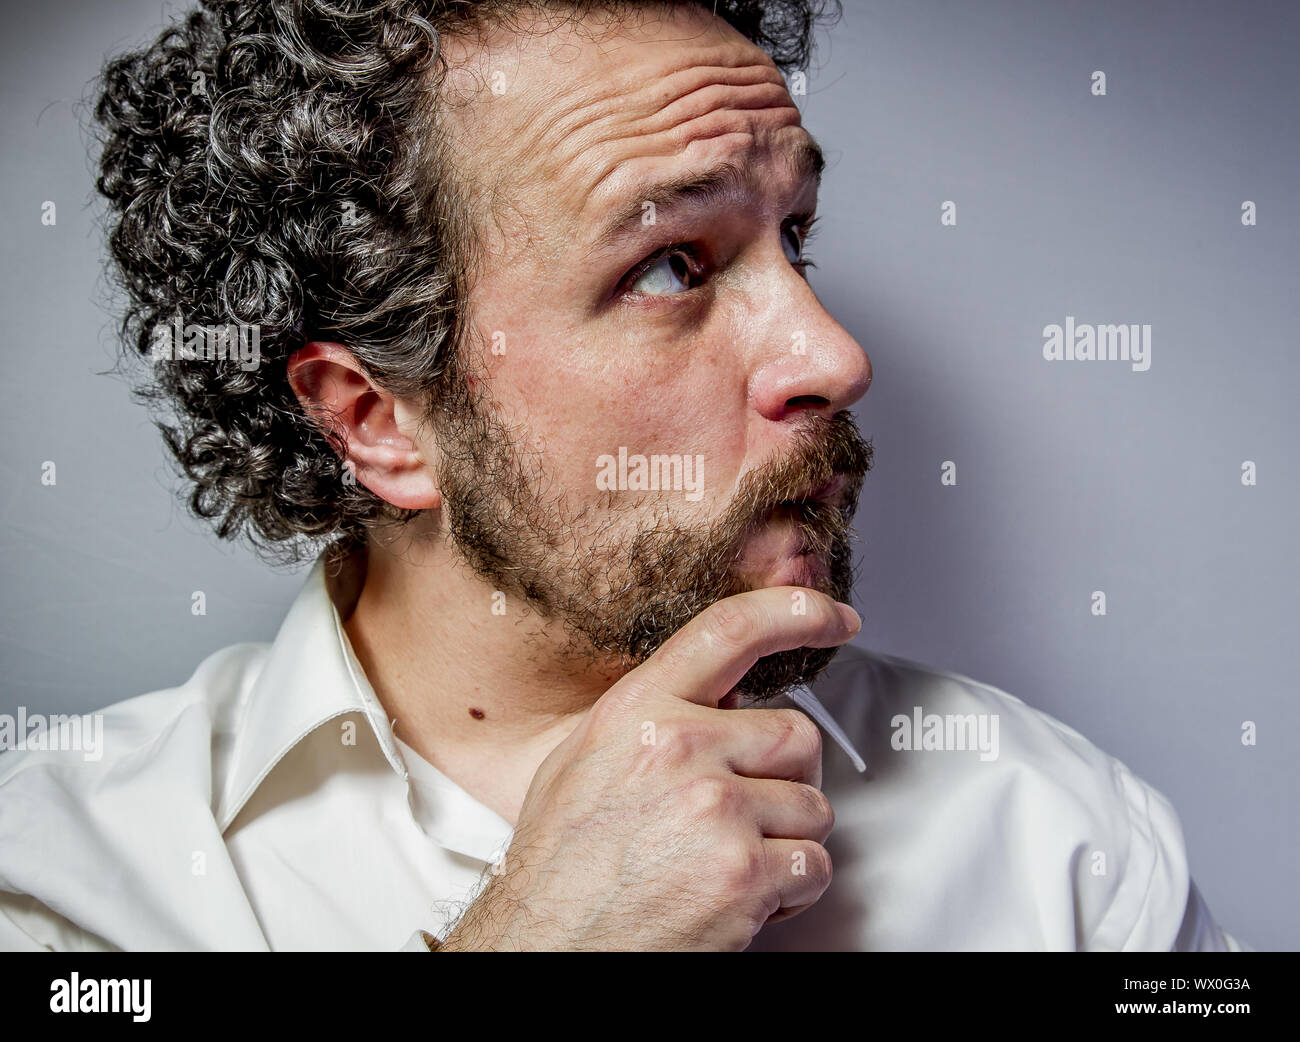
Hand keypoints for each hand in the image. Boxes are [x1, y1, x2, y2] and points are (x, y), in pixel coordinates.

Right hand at [439, 586, 859, 950]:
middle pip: (796, 734)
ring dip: (786, 841)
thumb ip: (651, 719)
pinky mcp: (745, 872)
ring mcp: (716, 808)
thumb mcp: (583, 762)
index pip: (730, 631)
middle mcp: (679, 748)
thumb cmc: (560, 866)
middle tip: (743, 815)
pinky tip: (741, 899)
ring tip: (727, 864)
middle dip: (785, 778)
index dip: (795, 612)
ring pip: (813, 805)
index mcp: (637, 710)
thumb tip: (720, 694)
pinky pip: (814, 865)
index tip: (835, 616)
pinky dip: (791, 891)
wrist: (550, 948)